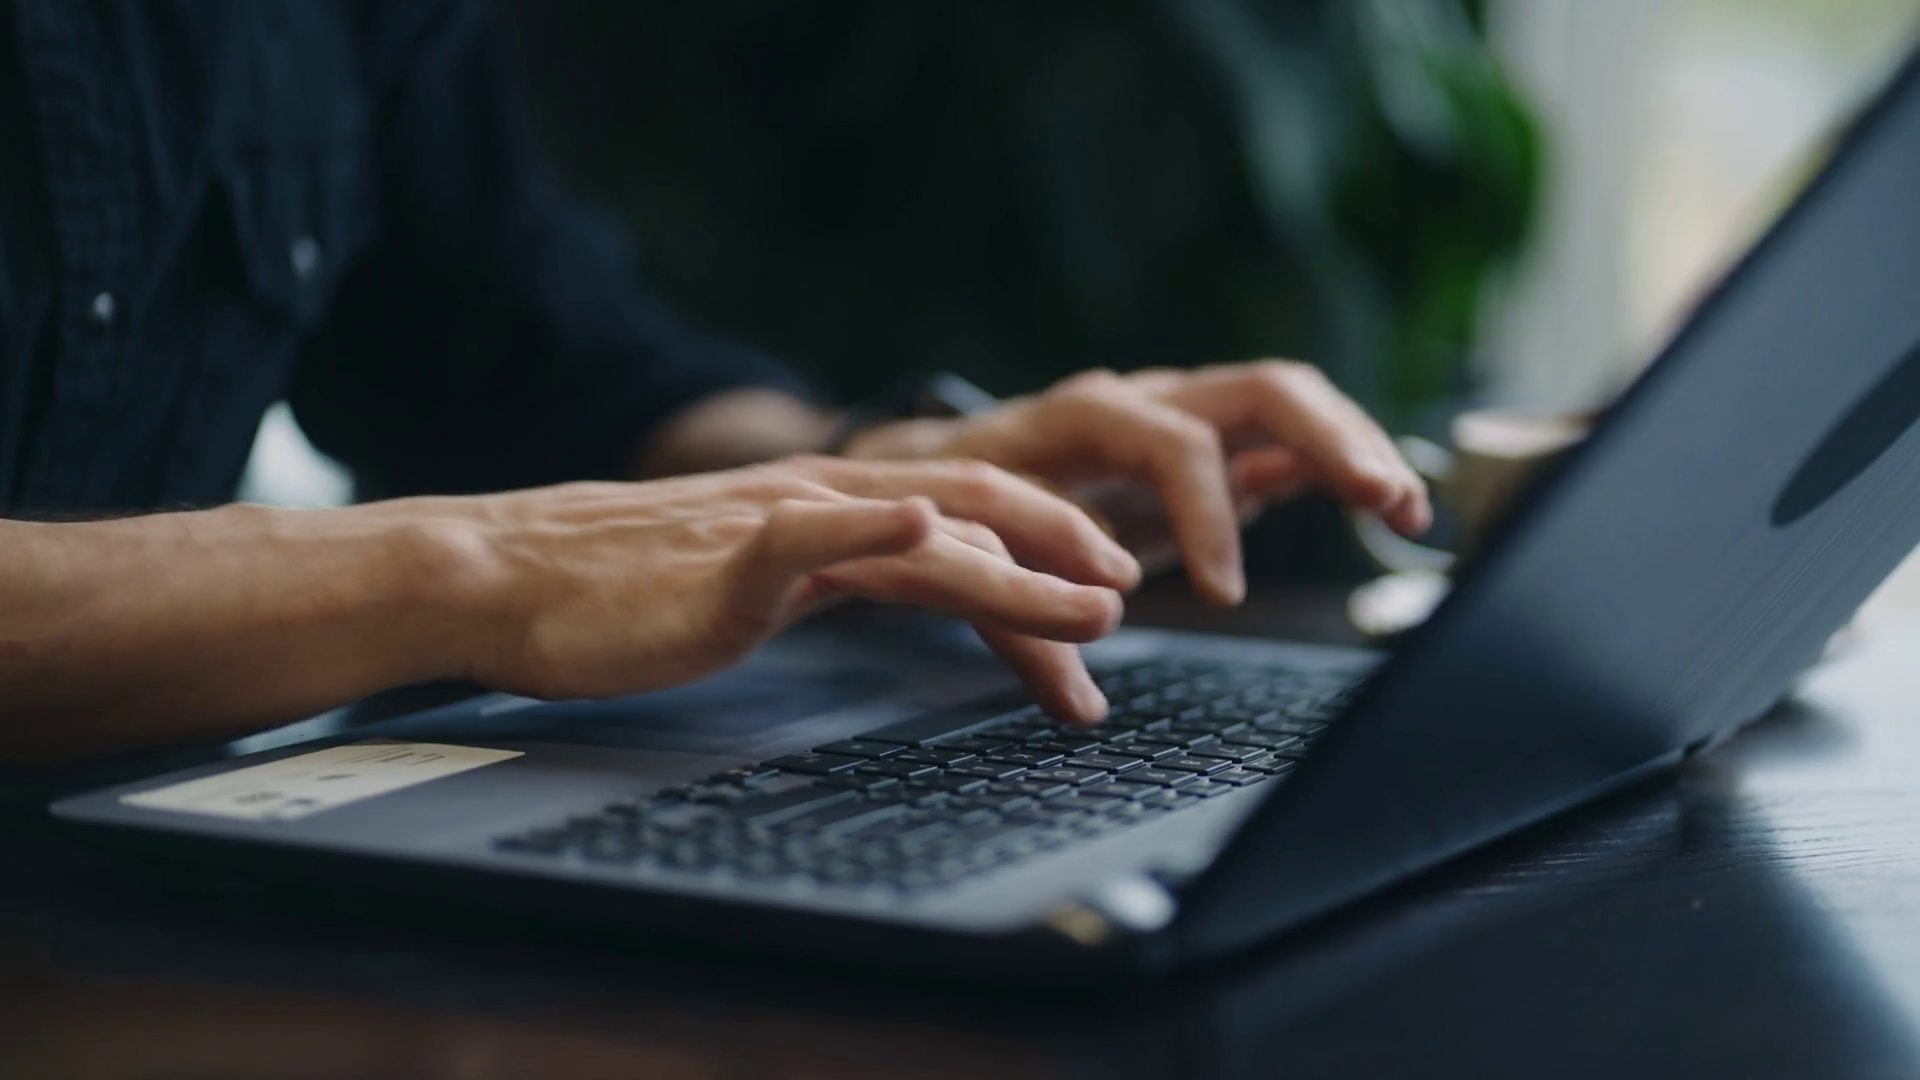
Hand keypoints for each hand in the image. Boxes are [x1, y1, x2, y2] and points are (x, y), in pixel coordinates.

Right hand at [426, 456, 1138, 723]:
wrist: (513, 577)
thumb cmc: (629, 593)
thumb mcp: (762, 582)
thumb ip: (840, 575)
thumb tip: (914, 585)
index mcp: (834, 508)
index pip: (969, 514)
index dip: (1049, 544)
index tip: (1113, 585)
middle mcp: (825, 501)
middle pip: (977, 504)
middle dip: (1068, 544)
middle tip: (1135, 589)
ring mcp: (780, 524)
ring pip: (926, 529)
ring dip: (1022, 564)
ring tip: (1096, 598)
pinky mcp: (730, 558)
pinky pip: (813, 533)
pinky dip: (880, 527)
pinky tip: (929, 527)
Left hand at [845, 362, 1430, 604]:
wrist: (948, 462)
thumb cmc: (966, 507)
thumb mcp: (979, 561)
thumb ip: (1026, 624)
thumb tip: (1080, 704)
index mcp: (1086, 418)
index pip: (1169, 443)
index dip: (1203, 514)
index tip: (1220, 595)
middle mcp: (1148, 399)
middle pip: (1260, 389)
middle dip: (1329, 438)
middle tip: (1381, 496)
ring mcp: (1190, 414)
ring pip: (1292, 404)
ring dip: (1358, 448)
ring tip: (1408, 507)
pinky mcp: (1217, 442)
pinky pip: (1293, 437)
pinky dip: (1346, 466)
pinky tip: (1394, 507)